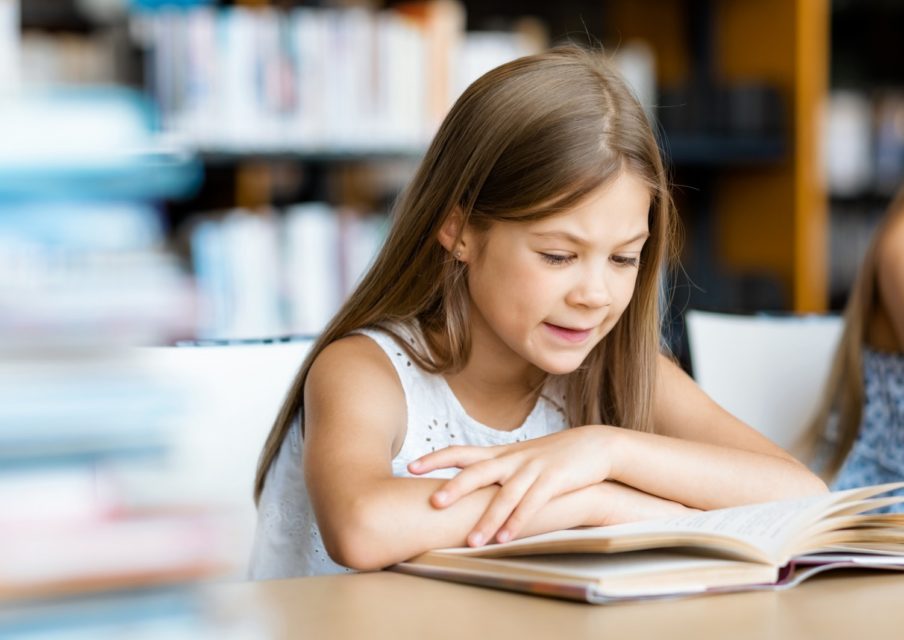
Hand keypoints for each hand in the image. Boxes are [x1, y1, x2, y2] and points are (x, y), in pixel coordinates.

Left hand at [407, 425, 613, 545]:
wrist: (595, 445)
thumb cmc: (553, 457)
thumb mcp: (521, 459)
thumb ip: (497, 470)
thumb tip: (469, 486)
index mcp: (501, 454)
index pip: (461, 452)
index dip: (435, 458)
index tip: (410, 466)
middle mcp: (512, 459)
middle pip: (478, 471)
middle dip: (455, 487)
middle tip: (433, 502)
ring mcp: (533, 469)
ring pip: (505, 495)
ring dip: (488, 520)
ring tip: (471, 541)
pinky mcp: (554, 481)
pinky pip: (533, 504)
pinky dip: (519, 522)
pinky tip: (507, 539)